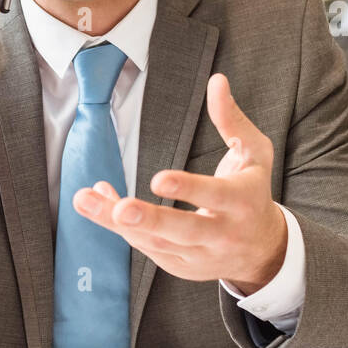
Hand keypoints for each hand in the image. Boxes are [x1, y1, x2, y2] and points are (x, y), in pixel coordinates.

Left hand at [73, 73, 287, 294]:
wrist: (262, 249)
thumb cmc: (252, 192)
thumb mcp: (254, 153)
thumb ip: (231, 119)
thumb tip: (217, 80)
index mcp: (242, 201)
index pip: (215, 195)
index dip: (188, 188)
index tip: (158, 179)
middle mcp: (222, 234)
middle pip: (183, 230)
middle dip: (149, 220)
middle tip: (120, 209)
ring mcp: (199, 256)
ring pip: (155, 243)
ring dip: (116, 223)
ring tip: (85, 200)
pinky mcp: (180, 267)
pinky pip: (146, 248)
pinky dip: (120, 228)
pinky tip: (99, 204)